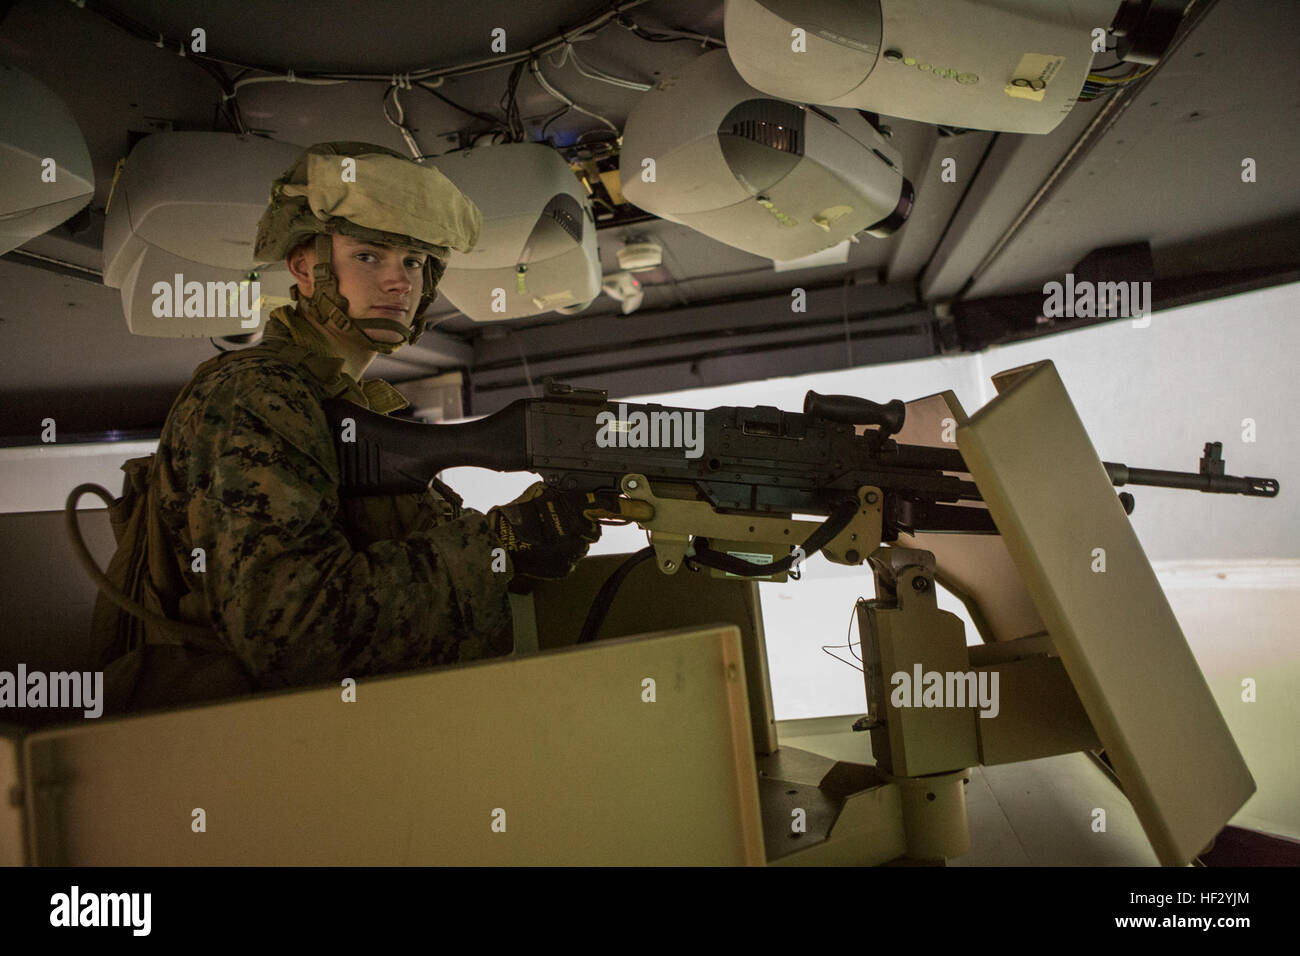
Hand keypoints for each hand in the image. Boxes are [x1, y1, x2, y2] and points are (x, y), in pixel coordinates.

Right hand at [487, 483, 619, 579]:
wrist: (498, 544)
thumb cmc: (517, 517)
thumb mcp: (541, 493)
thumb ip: (566, 494)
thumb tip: (589, 495)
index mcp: (570, 507)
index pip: (605, 505)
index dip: (627, 507)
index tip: (644, 510)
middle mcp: (575, 530)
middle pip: (592, 528)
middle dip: (581, 526)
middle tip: (558, 524)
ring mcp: (571, 552)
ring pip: (581, 544)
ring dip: (570, 541)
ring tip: (547, 537)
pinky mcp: (566, 568)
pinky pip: (571, 559)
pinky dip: (561, 555)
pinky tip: (546, 549)